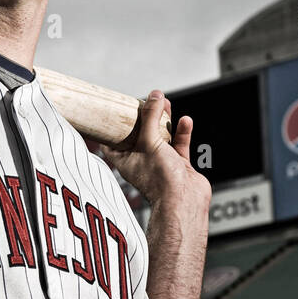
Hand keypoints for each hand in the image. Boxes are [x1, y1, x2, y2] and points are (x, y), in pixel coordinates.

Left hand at [100, 89, 211, 207]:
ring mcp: (160, 163)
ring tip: (166, 104)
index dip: (113, 124)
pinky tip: (185, 121)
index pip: (112, 140)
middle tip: (148, 101)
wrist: (184, 202)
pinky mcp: (178, 165)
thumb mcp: (149, 141)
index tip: (117, 109)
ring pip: (161, 136)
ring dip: (165, 120)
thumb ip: (151, 117)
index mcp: (124, 159)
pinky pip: (179, 144)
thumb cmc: (160, 180)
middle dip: (145, 117)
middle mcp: (141, 161)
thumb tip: (154, 96)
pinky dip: (182, 131)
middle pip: (140, 134)